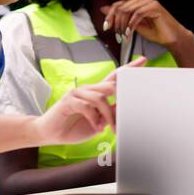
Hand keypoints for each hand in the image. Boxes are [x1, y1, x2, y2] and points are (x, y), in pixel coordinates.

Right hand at [31, 58, 145, 144]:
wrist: (50, 133)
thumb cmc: (74, 126)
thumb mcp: (99, 121)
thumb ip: (111, 112)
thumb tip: (128, 108)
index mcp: (96, 92)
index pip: (114, 77)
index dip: (128, 68)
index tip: (143, 61)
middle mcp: (87, 89)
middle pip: (110, 84)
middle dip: (123, 92)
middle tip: (133, 101)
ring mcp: (77, 94)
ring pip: (100, 98)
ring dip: (108, 115)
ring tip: (109, 128)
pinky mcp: (68, 102)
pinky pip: (86, 106)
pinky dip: (94, 119)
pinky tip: (97, 128)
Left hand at [100, 0, 188, 48]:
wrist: (171, 38)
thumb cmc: (156, 32)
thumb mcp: (132, 25)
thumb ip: (120, 17)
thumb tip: (105, 10)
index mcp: (137, 1)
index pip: (118, 4)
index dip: (109, 16)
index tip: (106, 26)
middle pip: (121, 6)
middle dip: (116, 22)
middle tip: (116, 34)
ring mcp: (149, 1)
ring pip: (128, 10)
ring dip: (123, 25)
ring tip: (124, 35)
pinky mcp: (154, 6)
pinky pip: (137, 14)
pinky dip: (131, 25)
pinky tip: (130, 33)